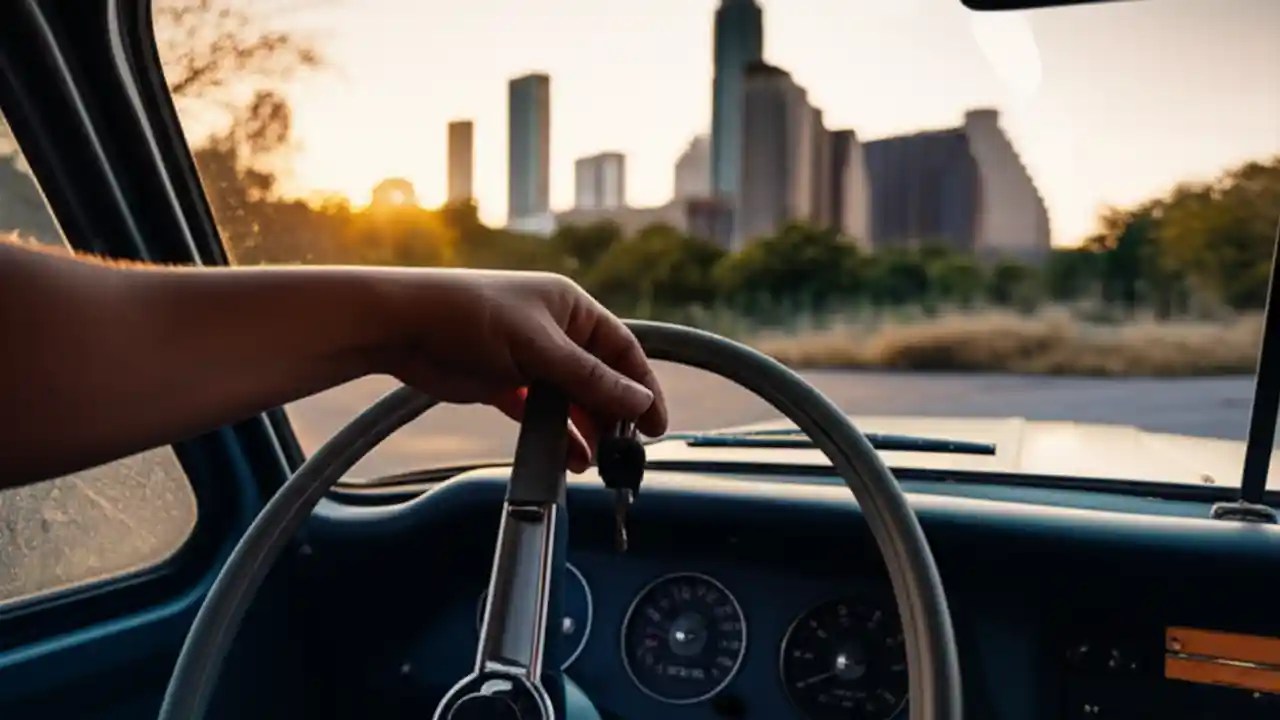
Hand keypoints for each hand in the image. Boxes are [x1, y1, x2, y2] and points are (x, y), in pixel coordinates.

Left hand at [375, 269, 667, 471]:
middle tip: (625, 453)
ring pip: (571, 400)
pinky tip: (567, 458)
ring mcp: (530, 359)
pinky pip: (541, 413)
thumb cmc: (469, 316)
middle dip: (613, 415)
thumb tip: (639, 402)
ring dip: (585, 430)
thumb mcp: (537, 346)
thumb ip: (589, 378)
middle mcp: (556, 332)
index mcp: (571, 308)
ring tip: (595, 463)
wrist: (401, 327)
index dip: (643, 388)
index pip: (623, 350)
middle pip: (600, 379)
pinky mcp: (505, 383)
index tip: (656, 425)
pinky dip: (555, 435)